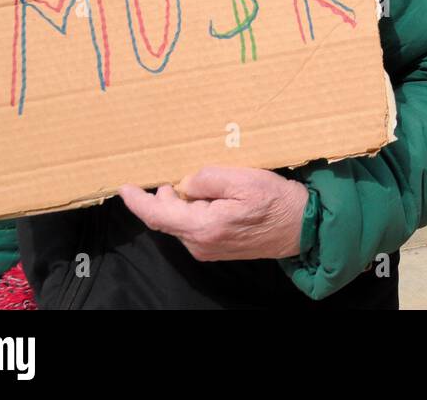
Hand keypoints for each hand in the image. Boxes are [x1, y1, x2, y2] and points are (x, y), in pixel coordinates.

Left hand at [118, 166, 309, 261]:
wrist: (303, 228)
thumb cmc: (276, 202)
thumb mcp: (242, 179)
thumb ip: (207, 179)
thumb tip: (186, 184)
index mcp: (203, 227)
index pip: (158, 214)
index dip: (137, 201)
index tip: (123, 188)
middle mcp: (201, 244)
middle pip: (168, 219)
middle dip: (163, 198)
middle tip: (170, 177)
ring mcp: (209, 250)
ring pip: (182, 224)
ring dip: (181, 205)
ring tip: (195, 186)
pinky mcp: (218, 250)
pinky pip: (195, 229)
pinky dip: (193, 213)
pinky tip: (208, 200)